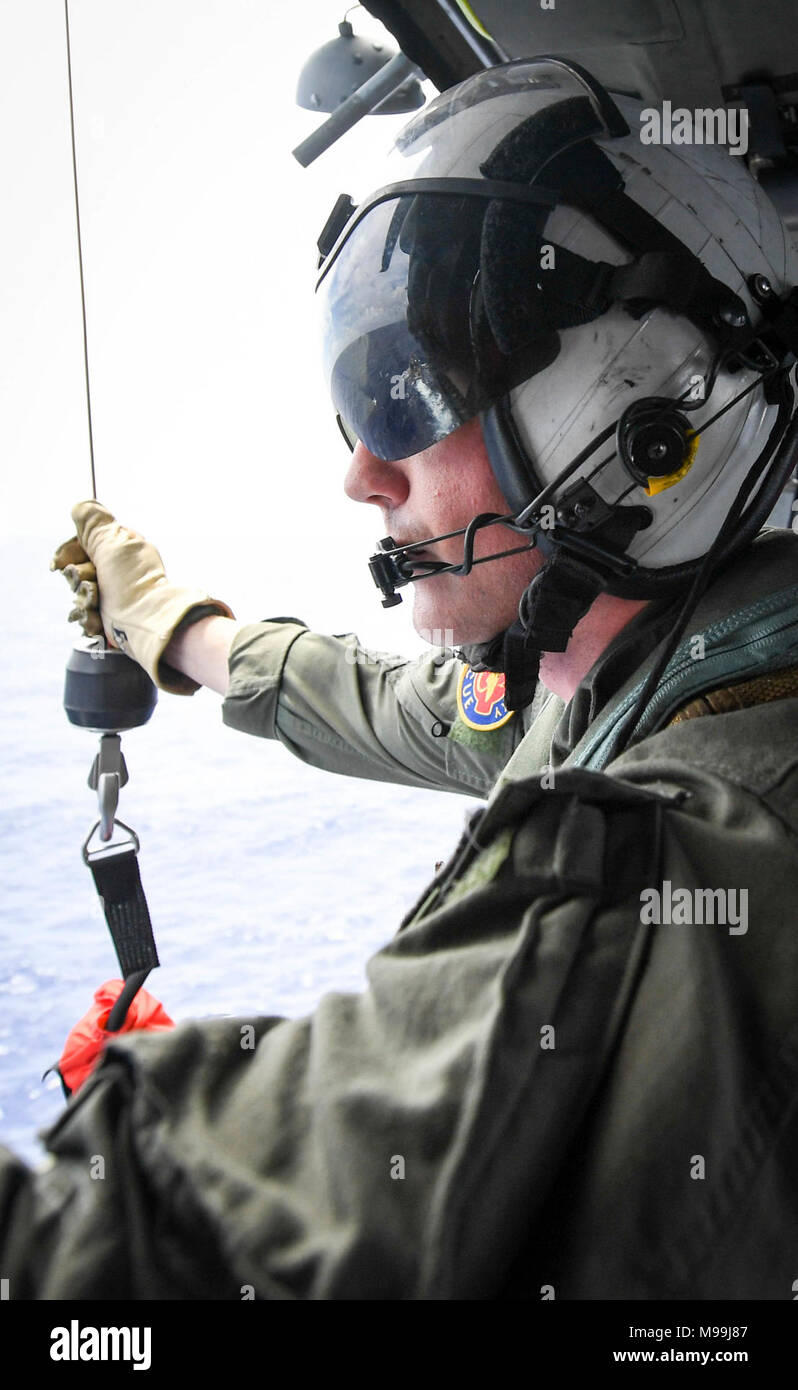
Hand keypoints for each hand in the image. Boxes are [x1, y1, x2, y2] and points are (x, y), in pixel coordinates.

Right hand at [51, 501, 234, 693]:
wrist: (145, 621)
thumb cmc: (132, 581)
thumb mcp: (113, 542)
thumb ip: (94, 523)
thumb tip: (81, 505)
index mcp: (119, 548)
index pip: (82, 545)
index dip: (68, 554)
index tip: (61, 563)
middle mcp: (116, 570)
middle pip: (77, 570)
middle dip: (78, 578)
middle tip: (90, 584)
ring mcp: (114, 595)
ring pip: (80, 594)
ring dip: (83, 599)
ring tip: (95, 602)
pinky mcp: (110, 618)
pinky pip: (86, 616)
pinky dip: (89, 618)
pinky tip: (96, 619)